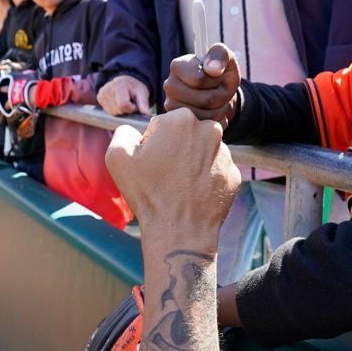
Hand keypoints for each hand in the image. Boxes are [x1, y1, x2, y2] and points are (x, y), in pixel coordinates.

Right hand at [98, 74, 150, 115]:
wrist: (125, 81)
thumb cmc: (134, 88)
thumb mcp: (142, 93)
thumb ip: (144, 104)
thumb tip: (147, 115)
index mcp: (119, 85)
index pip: (123, 105)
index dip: (131, 108)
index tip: (134, 104)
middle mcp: (107, 89)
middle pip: (117, 110)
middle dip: (126, 111)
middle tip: (130, 103)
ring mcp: (102, 94)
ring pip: (112, 113)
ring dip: (120, 112)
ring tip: (124, 103)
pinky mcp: (99, 98)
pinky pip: (108, 112)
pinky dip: (114, 110)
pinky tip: (117, 103)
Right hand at [106, 108, 239, 241]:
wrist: (179, 231)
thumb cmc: (148, 193)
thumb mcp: (118, 157)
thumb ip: (123, 132)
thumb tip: (133, 131)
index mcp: (182, 119)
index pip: (162, 124)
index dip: (152, 143)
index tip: (151, 162)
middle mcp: (209, 130)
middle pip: (185, 135)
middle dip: (175, 149)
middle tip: (164, 175)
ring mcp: (225, 154)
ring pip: (202, 152)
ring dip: (191, 164)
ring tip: (179, 187)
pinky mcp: (233, 174)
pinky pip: (215, 171)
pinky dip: (205, 180)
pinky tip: (193, 194)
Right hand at [163, 43, 240, 127]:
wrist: (221, 93)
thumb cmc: (221, 74)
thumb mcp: (227, 59)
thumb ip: (221, 55)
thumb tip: (212, 69)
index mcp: (177, 66)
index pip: (200, 79)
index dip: (216, 80)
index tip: (216, 75)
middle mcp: (169, 86)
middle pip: (206, 100)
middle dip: (221, 96)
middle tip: (220, 90)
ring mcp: (172, 107)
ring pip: (207, 116)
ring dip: (221, 109)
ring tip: (217, 101)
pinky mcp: (179, 123)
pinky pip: (205, 127)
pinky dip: (217, 121)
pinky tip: (213, 112)